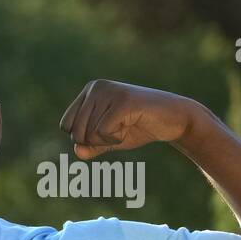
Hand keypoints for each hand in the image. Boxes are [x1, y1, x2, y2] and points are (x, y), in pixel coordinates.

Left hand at [60, 80, 199, 159]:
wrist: (175, 119)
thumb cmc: (140, 127)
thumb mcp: (108, 139)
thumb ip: (90, 146)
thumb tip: (77, 152)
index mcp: (89, 91)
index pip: (65, 124)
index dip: (83, 138)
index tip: (105, 130)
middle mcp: (96, 87)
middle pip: (75, 132)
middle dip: (96, 141)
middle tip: (119, 130)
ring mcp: (109, 92)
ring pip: (88, 134)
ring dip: (108, 140)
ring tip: (127, 125)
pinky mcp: (122, 101)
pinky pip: (103, 132)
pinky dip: (116, 139)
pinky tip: (131, 126)